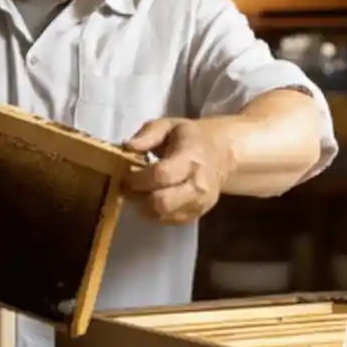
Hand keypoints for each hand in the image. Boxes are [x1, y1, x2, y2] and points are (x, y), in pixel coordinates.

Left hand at [121, 118, 235, 225]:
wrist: (221, 155)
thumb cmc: (191, 138)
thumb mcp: (169, 126)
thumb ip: (148, 134)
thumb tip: (128, 146)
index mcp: (191, 159)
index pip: (161, 175)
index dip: (137, 178)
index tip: (125, 174)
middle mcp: (198, 185)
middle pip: (162, 203)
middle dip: (138, 196)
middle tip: (129, 186)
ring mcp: (199, 204)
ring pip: (162, 215)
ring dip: (144, 206)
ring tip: (140, 191)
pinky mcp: (196, 215)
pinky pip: (167, 221)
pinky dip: (154, 212)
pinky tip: (152, 197)